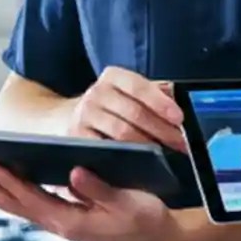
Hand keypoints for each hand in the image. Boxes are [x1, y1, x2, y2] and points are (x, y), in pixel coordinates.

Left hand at [0, 162, 185, 240]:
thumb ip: (100, 190)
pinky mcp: (65, 218)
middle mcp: (60, 224)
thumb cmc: (145, 221)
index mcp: (72, 221)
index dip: (6, 180)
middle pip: (13, 204)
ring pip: (18, 205)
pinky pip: (30, 204)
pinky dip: (11, 191)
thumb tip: (74, 173)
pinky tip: (1, 180)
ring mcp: (60, 223)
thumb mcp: (129, 204)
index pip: (30, 198)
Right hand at [67, 66, 185, 151]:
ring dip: (148, 146)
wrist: (60, 118)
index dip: (160, 102)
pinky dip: (125, 157)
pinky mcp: (77, 138)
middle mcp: (96, 92)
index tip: (179, 118)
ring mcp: (84, 115)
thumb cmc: (105, 107)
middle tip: (179, 143)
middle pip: (134, 112)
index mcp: (112, 77)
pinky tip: (140, 163)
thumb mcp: (125, 92)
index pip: (139, 86)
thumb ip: (151, 92)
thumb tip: (176, 95)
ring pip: (122, 133)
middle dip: (161, 130)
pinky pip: (105, 149)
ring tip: (166, 155)